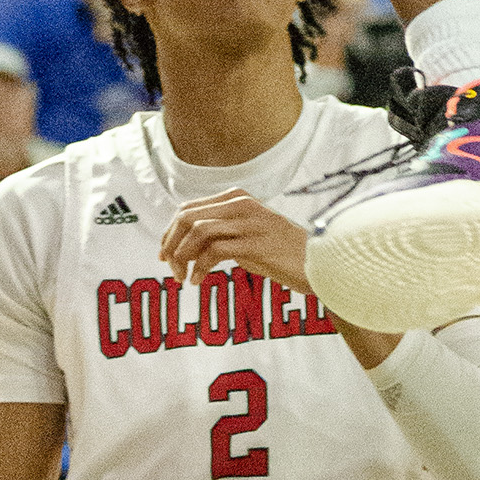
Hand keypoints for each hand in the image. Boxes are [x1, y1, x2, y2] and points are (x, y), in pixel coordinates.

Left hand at [159, 190, 308, 290]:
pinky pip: (214, 251)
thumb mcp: (246, 233)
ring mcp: (249, 222)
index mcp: (237, 198)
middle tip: (170, 268)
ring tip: (183, 277)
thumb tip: (183, 244)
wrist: (314, 260)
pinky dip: (199, 268)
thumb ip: (220, 230)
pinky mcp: (256, 243)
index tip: (164, 255)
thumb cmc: (278, 250)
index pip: (188, 208)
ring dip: (182, 257)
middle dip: (171, 244)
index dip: (169, 232)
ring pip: (198, 231)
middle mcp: (241, 204)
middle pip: (187, 217)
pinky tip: (197, 281)